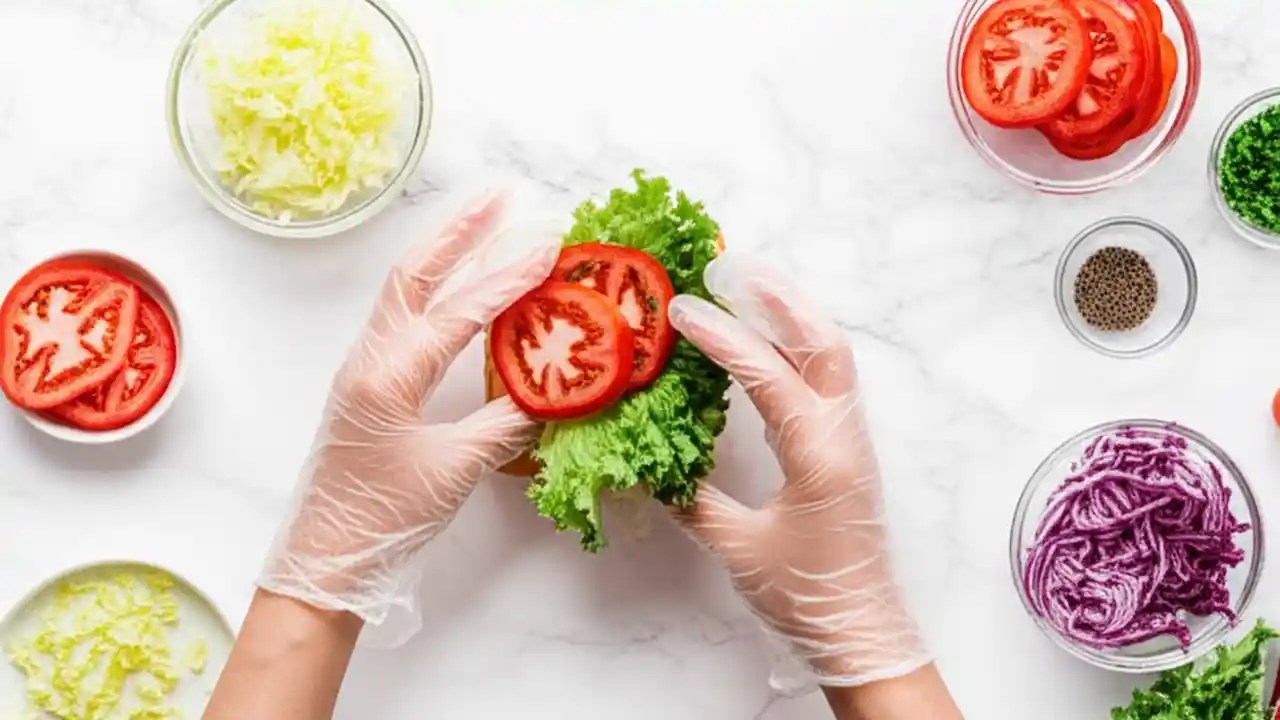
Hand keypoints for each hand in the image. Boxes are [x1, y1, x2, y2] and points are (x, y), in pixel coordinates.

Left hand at [258, 194, 559, 623]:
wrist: (326, 559)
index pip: (457, 313)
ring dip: (443, 252)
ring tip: (483, 220)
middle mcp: (370, 359)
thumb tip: (553, 392)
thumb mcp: (455, 471)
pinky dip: (434, 287)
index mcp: (389, 376)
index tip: (547, 244)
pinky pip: (403, 318)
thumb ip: (506, 424)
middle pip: (414, 274)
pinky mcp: (369, 385)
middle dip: (458, 231)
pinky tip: (457, 284)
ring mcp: (364, 369)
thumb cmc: (383, 519)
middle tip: (501, 195)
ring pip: (404, 291)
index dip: (506, 277)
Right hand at [667, 254, 930, 687]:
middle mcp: (844, 435)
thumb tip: (639, 464)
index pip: (769, 377)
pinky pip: (826, 380)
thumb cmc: (805, 595)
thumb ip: (688, 500)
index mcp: (820, 455)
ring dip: (791, 315)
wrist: (862, 632)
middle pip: (822, 342)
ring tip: (745, 285)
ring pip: (830, 356)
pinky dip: (796, 347)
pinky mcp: (846, 450)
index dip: (723, 338)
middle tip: (728, 265)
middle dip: (778, 298)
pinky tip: (763, 344)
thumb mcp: (737, 548)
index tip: (681, 310)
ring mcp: (851, 439)